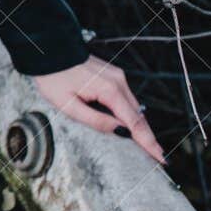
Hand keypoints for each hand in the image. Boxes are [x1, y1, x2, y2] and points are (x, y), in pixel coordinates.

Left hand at [32, 55, 165, 164]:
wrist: (48, 52)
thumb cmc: (53, 79)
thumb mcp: (68, 105)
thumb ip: (96, 120)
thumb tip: (120, 132)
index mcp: (109, 90)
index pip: (134, 122)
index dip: (149, 142)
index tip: (162, 158)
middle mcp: (119, 81)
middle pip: (138, 116)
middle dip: (147, 137)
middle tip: (159, 158)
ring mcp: (118, 76)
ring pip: (133, 107)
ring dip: (138, 126)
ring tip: (147, 147)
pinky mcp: (113, 75)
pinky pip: (125, 98)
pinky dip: (129, 113)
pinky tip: (128, 126)